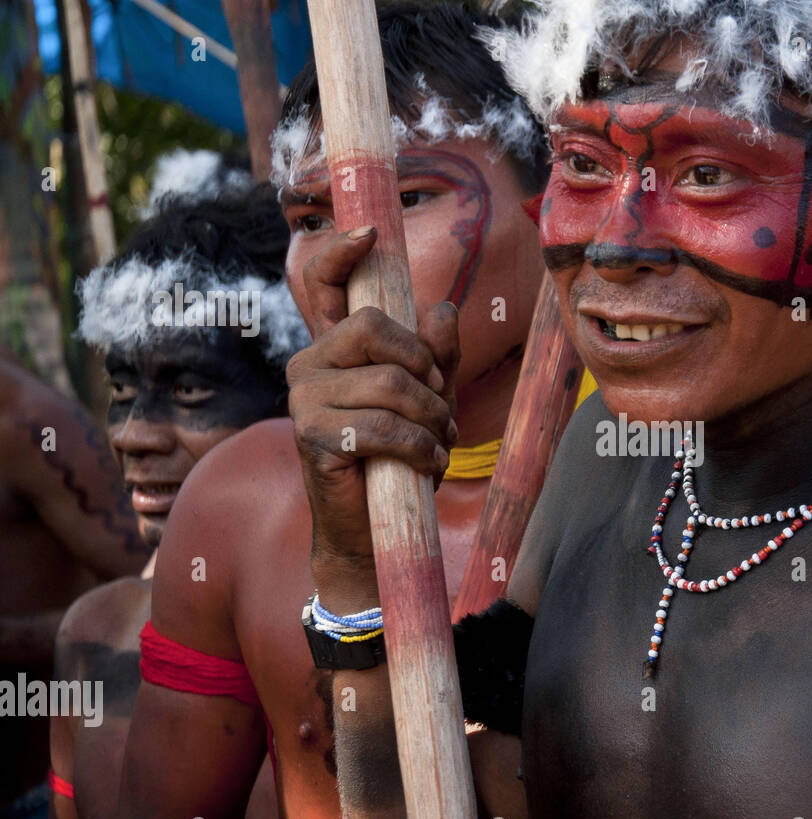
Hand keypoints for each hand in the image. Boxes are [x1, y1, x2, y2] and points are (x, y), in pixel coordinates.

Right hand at [287, 226, 460, 583]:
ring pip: (389, 384)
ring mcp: (304, 399)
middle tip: (441, 406)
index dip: (341, 254)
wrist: (370, 528)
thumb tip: (444, 310)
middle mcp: (309, 364)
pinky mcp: (313, 436)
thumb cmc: (397, 457)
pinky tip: (430, 463)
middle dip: (424, 368)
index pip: (322, 284)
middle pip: (375, 328)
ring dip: (431, 417)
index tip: (369, 234)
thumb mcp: (427, 399)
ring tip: (440, 442)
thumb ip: (435, 357)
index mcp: (333, 348)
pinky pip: (384, 426)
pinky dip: (421, 446)